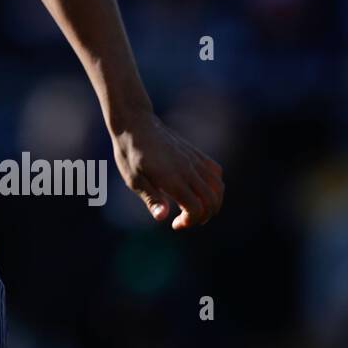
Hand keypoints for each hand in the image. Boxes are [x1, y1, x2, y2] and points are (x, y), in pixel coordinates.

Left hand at [110, 113, 223, 229]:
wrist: (135, 124)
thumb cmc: (130, 153)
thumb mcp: (133, 179)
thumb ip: (151, 198)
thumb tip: (162, 218)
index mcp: (171, 178)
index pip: (196, 208)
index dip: (190, 222)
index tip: (174, 224)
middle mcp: (187, 169)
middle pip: (212, 200)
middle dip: (203, 216)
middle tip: (186, 219)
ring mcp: (193, 160)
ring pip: (218, 186)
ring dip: (213, 202)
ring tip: (196, 208)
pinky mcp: (195, 153)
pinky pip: (215, 172)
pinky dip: (215, 186)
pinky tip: (200, 190)